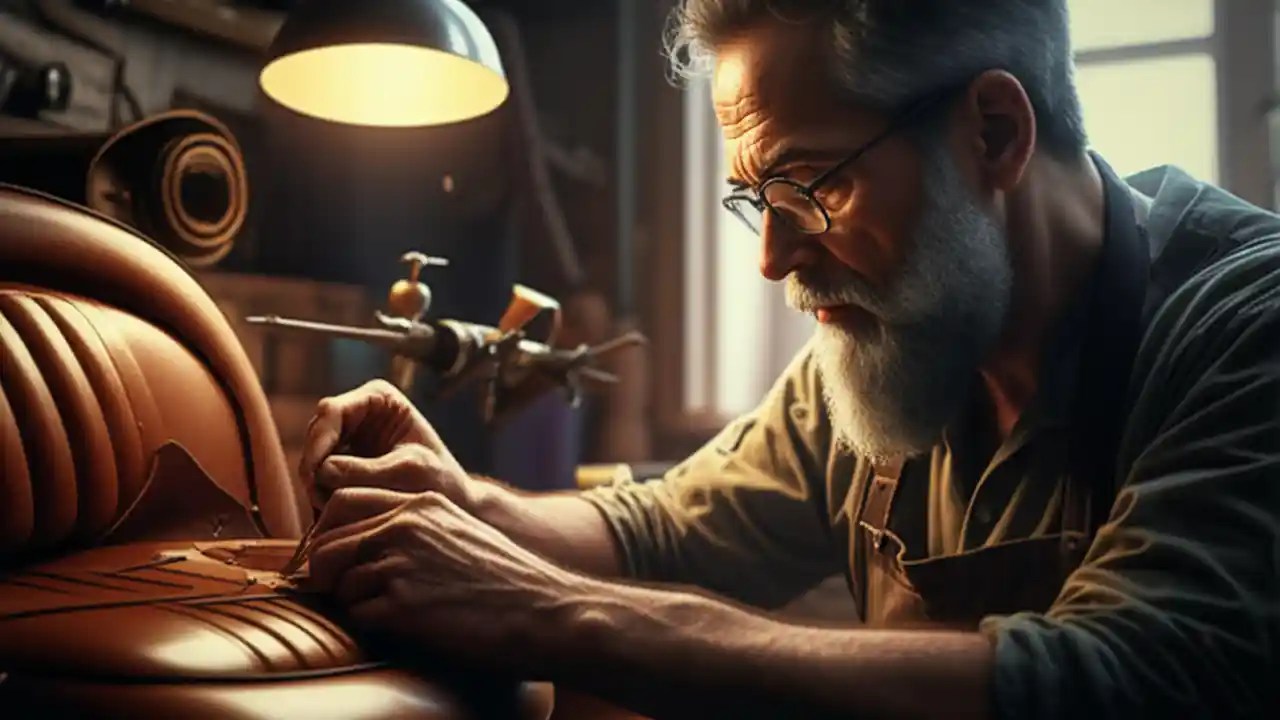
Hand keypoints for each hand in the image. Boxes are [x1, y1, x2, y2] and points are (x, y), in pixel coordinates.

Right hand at [298, 380, 468, 507]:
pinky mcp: (342, 464)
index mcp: (378, 397)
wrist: (452, 503)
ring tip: (333, 512)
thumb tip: (322, 472)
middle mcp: (357, 412)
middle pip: (316, 435)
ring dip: (316, 485)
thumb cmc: (440, 482)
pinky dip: (322, 496)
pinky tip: (335, 515)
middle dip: (314, 469)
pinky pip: (318, 478)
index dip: (318, 442)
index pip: (331, 411)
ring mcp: (347, 438)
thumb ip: (365, 470)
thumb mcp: (407, 472)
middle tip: (322, 502)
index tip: (317, 475)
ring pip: (312, 458)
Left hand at [302, 487, 585, 668]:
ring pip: (336, 581)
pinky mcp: (403, 603)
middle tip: (346, 591)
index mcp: (420, 501)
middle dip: (327, 572)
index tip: (338, 557)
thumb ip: (412, 526)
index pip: (341, 501)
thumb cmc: (504, 579)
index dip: (329, 532)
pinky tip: (406, 624)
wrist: (544, 611)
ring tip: (391, 610)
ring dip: (354, 601)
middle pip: (325, 542)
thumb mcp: (458, 530)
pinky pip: (357, 615)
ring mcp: (402, 562)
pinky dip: (372, 625)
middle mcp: (406, 524)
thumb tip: (360, 544)